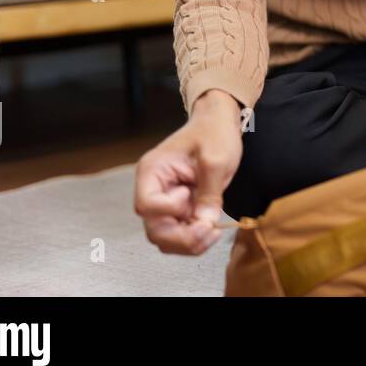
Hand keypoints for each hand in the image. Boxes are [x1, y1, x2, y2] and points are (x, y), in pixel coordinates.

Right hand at [134, 89, 243, 255]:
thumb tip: (205, 223)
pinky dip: (193, 239)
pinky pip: (178, 234)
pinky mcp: (178, 209)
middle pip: (154, 229)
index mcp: (152, 171)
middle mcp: (152, 189)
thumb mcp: (216, 159)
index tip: (189, 194)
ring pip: (165, 237)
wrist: (218, 123)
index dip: (169, 209)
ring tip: (213, 231)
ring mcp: (164, 202)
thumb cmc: (214, 133)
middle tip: (210, 230)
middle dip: (182, 237)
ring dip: (188, 242)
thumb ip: (209, 193)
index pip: (147, 205)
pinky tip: (211, 229)